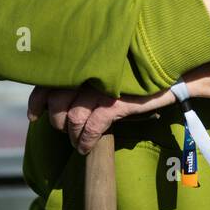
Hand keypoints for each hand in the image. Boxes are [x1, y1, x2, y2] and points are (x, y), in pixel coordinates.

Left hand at [27, 82, 174, 154]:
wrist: (173, 76)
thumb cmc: (138, 75)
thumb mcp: (108, 73)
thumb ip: (86, 79)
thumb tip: (60, 101)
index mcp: (85, 61)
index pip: (49, 79)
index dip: (38, 100)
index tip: (35, 116)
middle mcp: (90, 71)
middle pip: (58, 101)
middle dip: (57, 122)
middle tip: (65, 130)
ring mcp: (103, 87)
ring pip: (73, 116)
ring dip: (72, 135)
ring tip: (78, 142)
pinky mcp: (117, 102)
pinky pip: (92, 126)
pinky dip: (85, 140)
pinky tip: (85, 147)